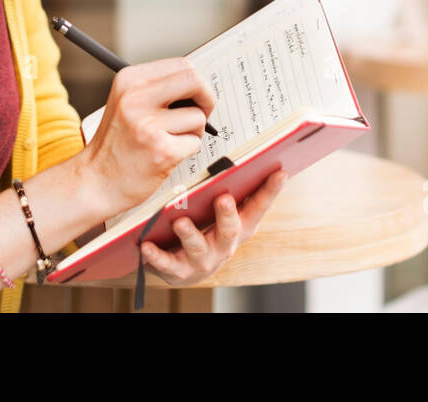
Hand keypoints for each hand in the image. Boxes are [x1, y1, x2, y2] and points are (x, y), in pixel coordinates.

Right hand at [80, 57, 216, 217]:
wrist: (95, 182)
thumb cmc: (117, 144)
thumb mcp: (127, 103)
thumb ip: (158, 89)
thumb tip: (199, 84)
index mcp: (129, 80)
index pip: (182, 65)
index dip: (196, 82)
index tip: (194, 97)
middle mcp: (135, 98)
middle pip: (195, 80)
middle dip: (206, 98)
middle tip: (200, 113)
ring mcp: (148, 124)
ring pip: (198, 116)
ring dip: (192, 132)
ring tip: (170, 140)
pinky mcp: (161, 150)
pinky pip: (194, 143)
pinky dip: (186, 151)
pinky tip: (165, 155)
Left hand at [139, 169, 288, 286]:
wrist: (184, 268)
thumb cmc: (205, 230)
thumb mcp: (221, 213)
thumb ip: (229, 189)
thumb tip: (238, 155)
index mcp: (239, 228)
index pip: (258, 208)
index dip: (270, 192)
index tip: (280, 173)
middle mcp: (225, 245)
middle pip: (230, 230)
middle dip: (228, 215)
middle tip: (224, 198)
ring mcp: (203, 260)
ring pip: (198, 247)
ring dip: (190, 234)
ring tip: (181, 222)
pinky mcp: (178, 271)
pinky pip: (166, 264)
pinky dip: (156, 256)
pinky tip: (146, 245)